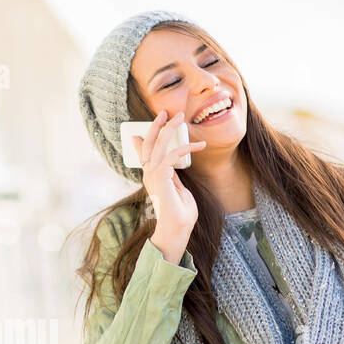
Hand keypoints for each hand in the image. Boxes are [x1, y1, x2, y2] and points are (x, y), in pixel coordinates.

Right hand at [132, 110, 206, 241]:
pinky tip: (200, 145)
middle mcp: (149, 175)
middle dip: (156, 126)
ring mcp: (153, 176)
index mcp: (152, 178)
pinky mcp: (161, 178)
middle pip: (149, 145)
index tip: (144, 129)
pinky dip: (187, 147)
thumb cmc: (180, 215)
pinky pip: (172, 155)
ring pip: (159, 145)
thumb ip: (173, 176)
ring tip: (179, 117)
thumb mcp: (178, 190)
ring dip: (169, 128)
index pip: (144, 155)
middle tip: (165, 112)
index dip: (143, 140)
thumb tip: (174, 166)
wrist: (177, 231)